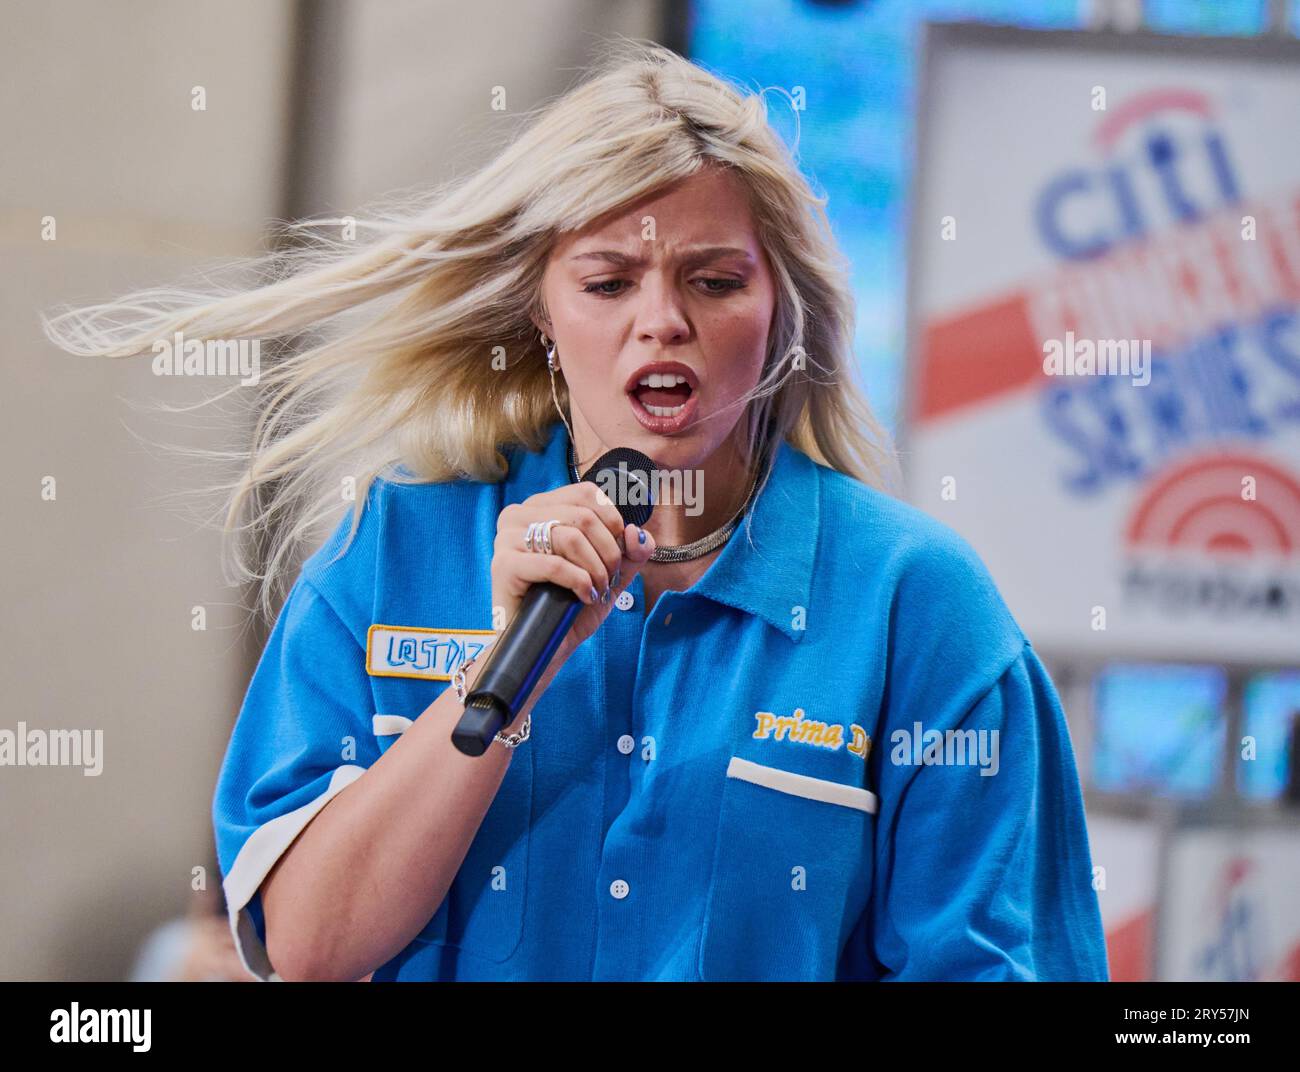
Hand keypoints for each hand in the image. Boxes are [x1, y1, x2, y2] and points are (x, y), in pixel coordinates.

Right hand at [490, 481, 656, 669]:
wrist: (541, 647)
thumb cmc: (569, 606)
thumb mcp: (609, 574)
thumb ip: (630, 552)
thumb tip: (636, 532)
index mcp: (540, 507)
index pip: (586, 493)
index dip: (612, 521)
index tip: (618, 552)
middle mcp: (519, 515)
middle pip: (583, 516)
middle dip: (608, 551)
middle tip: (609, 578)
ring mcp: (507, 539)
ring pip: (570, 537)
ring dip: (596, 568)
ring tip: (597, 589)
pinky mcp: (503, 565)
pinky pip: (554, 564)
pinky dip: (579, 581)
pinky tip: (584, 596)